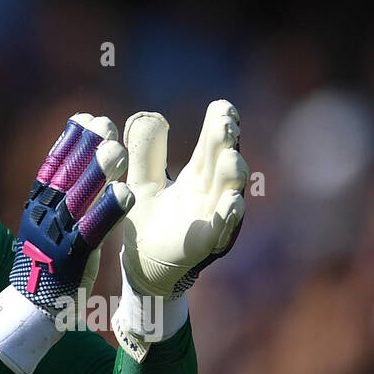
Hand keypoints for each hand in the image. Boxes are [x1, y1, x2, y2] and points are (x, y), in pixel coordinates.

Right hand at [10, 113, 133, 314]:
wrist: (31, 308)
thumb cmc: (48, 263)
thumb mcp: (49, 226)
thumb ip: (62, 198)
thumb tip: (80, 163)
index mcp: (37, 207)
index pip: (52, 168)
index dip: (69, 142)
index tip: (84, 118)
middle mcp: (43, 217)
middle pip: (65, 177)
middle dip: (85, 148)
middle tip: (104, 123)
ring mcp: (55, 237)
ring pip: (77, 200)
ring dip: (97, 173)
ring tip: (118, 149)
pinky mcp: (70, 258)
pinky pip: (92, 231)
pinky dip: (109, 210)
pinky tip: (126, 193)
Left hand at [120, 99, 247, 298]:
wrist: (143, 265)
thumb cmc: (148, 220)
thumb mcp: (141, 182)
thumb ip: (145, 153)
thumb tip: (150, 116)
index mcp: (197, 174)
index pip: (211, 144)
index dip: (219, 125)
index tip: (223, 108)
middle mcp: (209, 192)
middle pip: (222, 163)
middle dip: (226, 144)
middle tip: (226, 125)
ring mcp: (210, 218)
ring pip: (229, 193)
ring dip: (232, 176)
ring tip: (231, 159)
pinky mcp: (204, 245)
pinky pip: (220, 230)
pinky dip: (228, 216)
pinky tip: (232, 201)